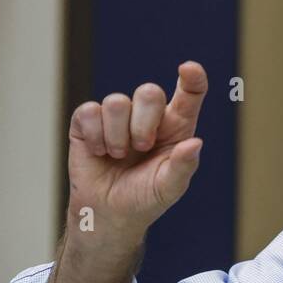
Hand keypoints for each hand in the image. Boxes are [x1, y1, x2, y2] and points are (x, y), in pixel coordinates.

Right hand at [66, 61, 207, 238]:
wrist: (108, 214)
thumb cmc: (145, 198)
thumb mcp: (170, 188)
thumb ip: (184, 166)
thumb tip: (195, 143)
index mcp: (176, 126)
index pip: (190, 93)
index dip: (192, 78)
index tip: (189, 69)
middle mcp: (148, 116)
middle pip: (149, 91)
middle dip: (144, 123)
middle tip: (142, 148)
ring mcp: (117, 116)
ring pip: (116, 102)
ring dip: (117, 136)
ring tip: (119, 156)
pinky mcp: (88, 122)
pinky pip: (89, 111)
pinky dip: (95, 136)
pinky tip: (99, 153)